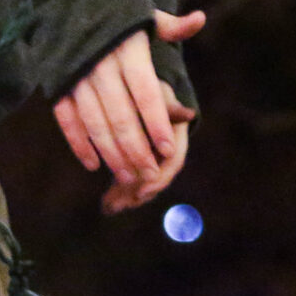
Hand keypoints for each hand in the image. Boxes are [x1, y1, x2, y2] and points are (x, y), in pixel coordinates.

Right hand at [53, 9, 204, 211]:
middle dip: (137, 149)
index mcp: (127, 50)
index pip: (145, 92)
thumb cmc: (115, 12)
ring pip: (94, 123)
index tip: (169, 149)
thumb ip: (171, 26)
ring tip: (127, 176)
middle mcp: (100, 65)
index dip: (156, 122)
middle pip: (120, 115)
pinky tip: (93, 165)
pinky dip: (78, 143)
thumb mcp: (144, 13)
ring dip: (111, 153)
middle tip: (151, 174)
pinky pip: (66, 119)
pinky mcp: (56, 84)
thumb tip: (199, 19)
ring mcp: (75, 76)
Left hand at [100, 88, 193, 213]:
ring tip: (109, 207)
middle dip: (137, 192)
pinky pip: (130, 180)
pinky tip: (106, 205)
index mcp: (174, 136)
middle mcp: (166, 150)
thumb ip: (167, 109)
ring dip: (127, 197)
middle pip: (157, 178)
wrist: (144, 91)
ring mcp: (152, 159)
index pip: (173, 163)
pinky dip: (118, 192)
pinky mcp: (136, 163)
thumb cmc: (149, 89)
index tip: (144, 190)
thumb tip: (189, 114)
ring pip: (143, 183)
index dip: (160, 177)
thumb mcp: (155, 95)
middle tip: (119, 205)